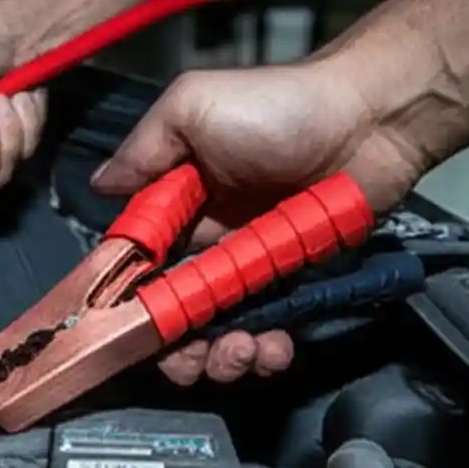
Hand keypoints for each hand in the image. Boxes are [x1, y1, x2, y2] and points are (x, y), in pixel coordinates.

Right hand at [91, 62, 425, 385]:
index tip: (128, 331)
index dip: (127, 306)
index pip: (136, 269)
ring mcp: (248, 272)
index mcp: (176, 209)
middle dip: (174, 351)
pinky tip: (274, 347)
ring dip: (221, 360)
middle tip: (191, 358)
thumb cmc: (278, 108)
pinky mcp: (292, 288)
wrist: (370, 121)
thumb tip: (98, 189)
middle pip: (171, 318)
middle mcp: (205, 246)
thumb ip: (143, 151)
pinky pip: (269, 334)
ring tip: (241, 351)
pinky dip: (266, 353)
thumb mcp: (192, 108)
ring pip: (217, 337)